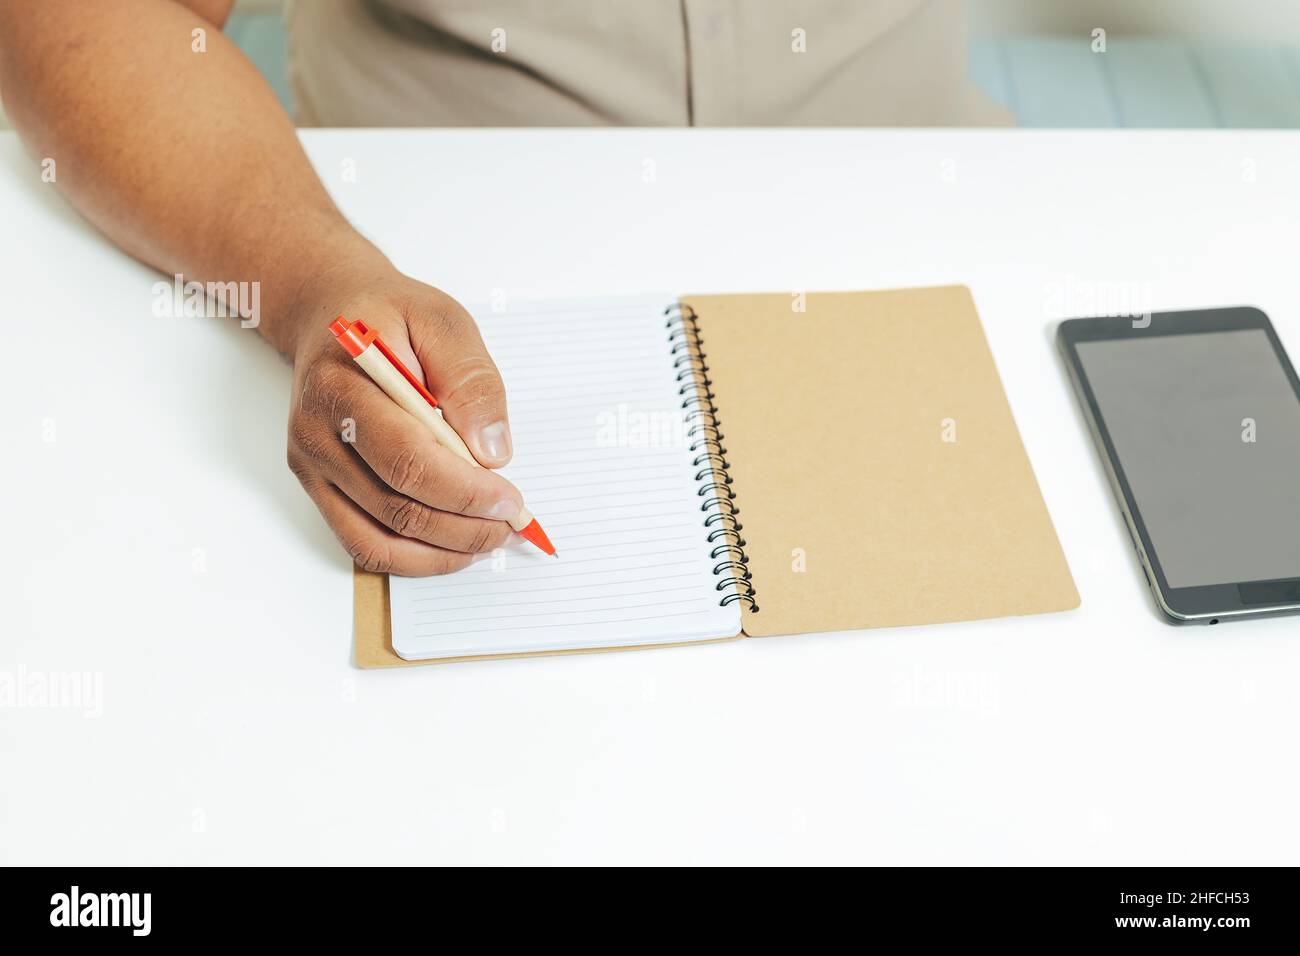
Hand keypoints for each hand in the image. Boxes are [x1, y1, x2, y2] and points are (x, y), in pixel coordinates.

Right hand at [281, 264, 521, 574]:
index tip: (510, 499)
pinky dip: (414, 559)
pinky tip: (453, 547)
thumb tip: (491, 450)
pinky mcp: (320, 488)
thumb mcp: (442, 321)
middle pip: (395, 506)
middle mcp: (318, 433)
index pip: (407, 458)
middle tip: (510, 524)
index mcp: (343, 386)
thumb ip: (470, 380)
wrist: (331, 314)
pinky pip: (365, 544)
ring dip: (443, 552)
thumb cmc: (389, 317)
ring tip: (489, 539)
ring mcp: (314, 467)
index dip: (464, 490)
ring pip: (379, 539)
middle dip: (463, 526)